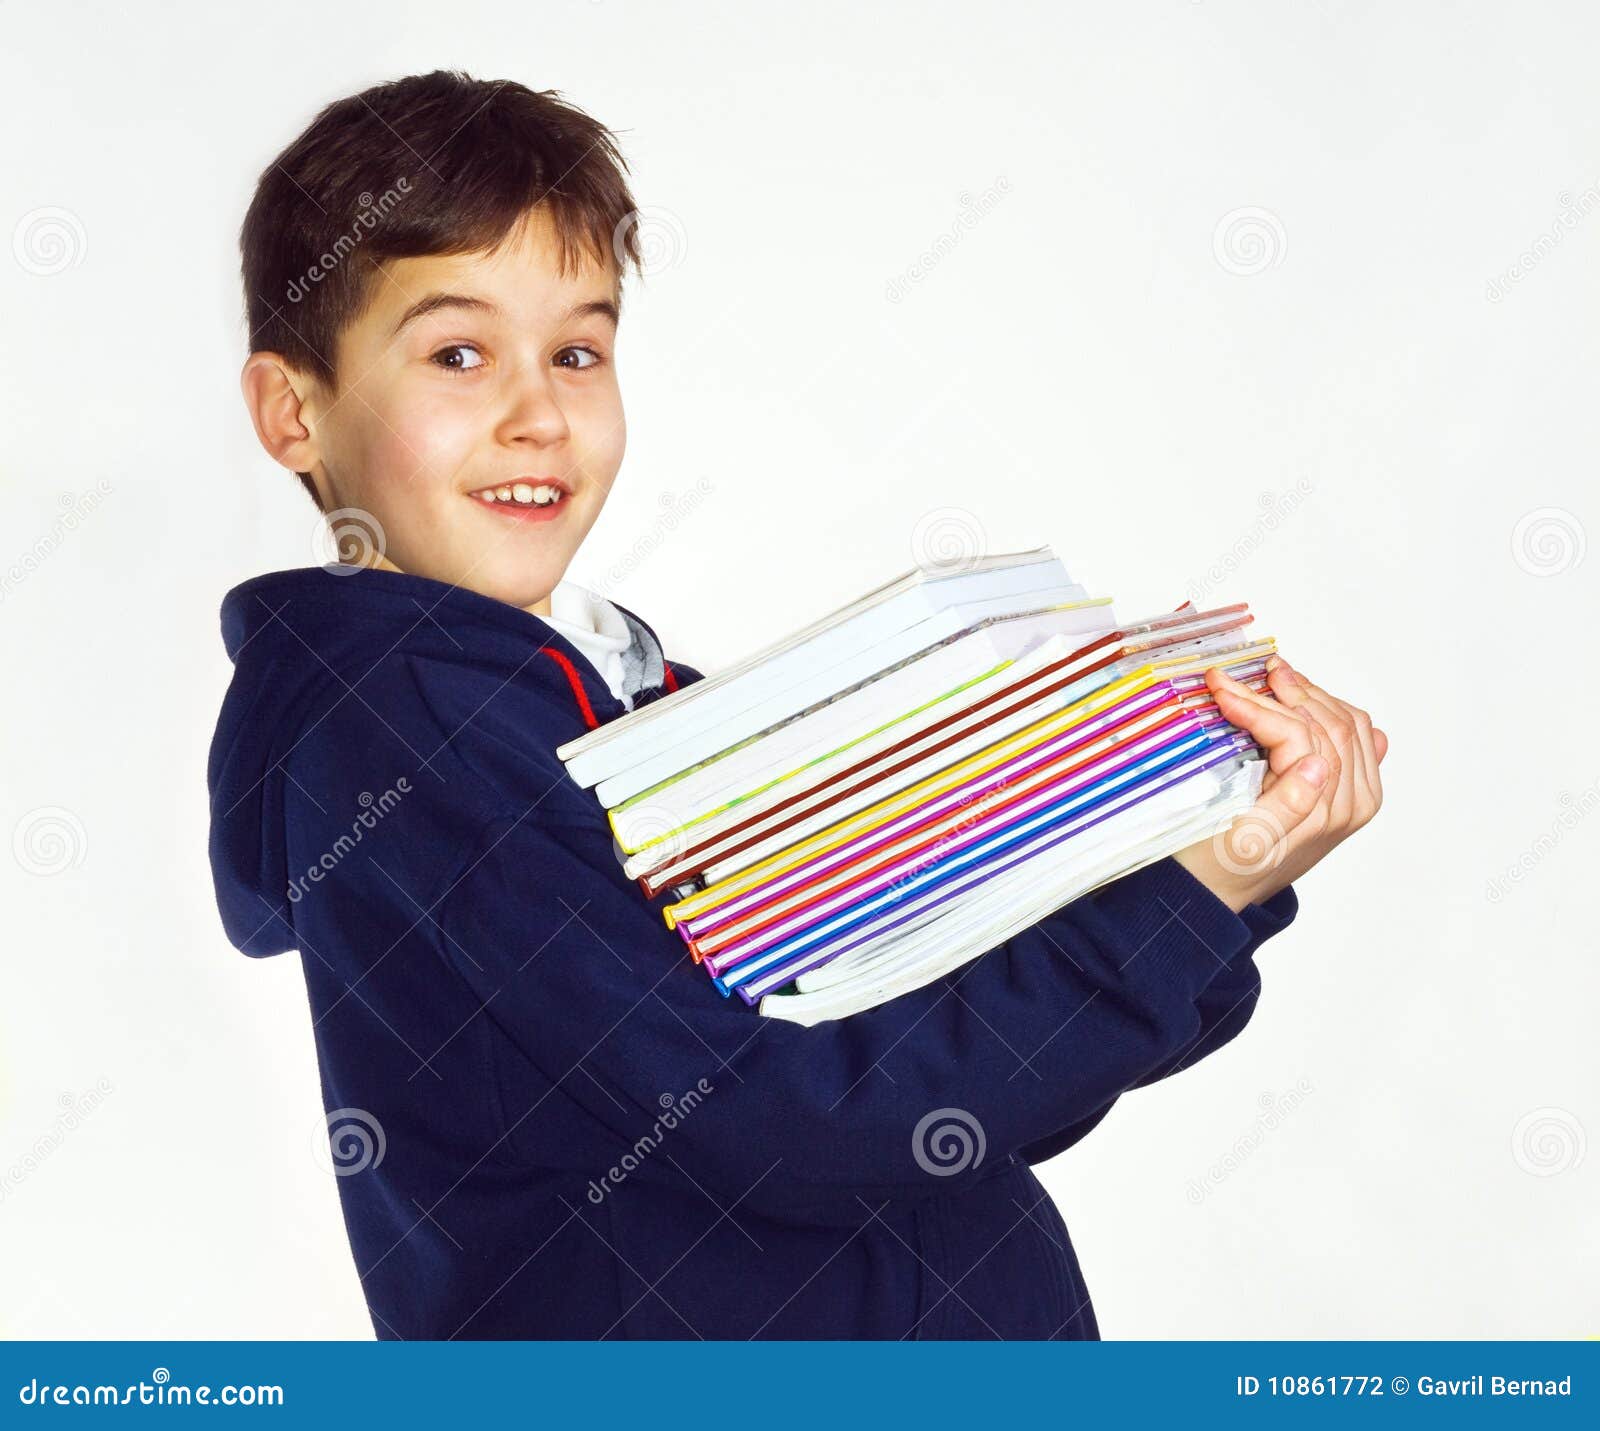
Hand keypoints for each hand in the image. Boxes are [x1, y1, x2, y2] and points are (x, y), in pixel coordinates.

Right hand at [1172, 656, 1386, 911]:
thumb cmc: (1221, 867)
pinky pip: (1356, 737)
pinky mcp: (1348, 791)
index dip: (1259, 705)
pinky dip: (1329, 710)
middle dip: (1284, 691)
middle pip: (1328, 722)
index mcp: (1327, 811)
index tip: (1221, 686)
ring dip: (1308, 694)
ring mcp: (1356, 795)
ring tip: (1271, 676)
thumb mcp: (1246, 840)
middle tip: (1242, 672)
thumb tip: (1316, 764)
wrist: (1220, 891)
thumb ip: (1288, 803)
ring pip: (1346, 722)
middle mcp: (1353, 802)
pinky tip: (1302, 700)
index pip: (1301, 733)